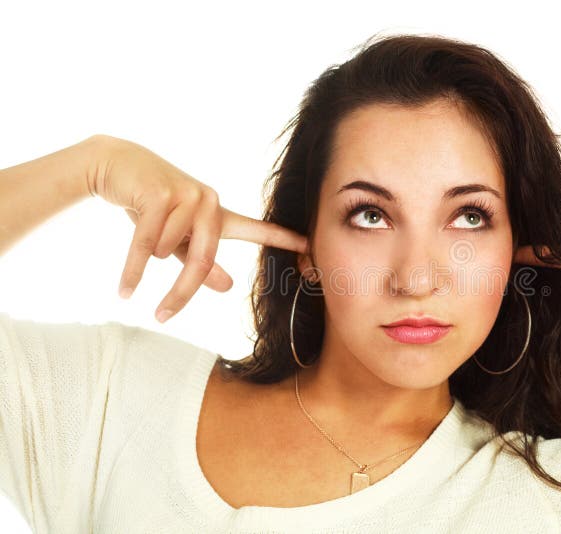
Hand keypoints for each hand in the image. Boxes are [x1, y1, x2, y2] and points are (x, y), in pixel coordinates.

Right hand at [89, 135, 308, 322]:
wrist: (115, 165)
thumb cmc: (149, 204)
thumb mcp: (177, 238)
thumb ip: (202, 262)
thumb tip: (229, 286)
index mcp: (217, 213)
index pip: (256, 228)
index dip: (283, 238)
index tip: (310, 245)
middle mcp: (208, 201)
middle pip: (203, 260)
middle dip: (181, 292)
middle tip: (163, 316)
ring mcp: (186, 195)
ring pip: (167, 251)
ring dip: (145, 259)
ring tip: (137, 236)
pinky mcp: (160, 194)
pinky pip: (146, 245)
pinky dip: (133, 270)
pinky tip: (125, 291)